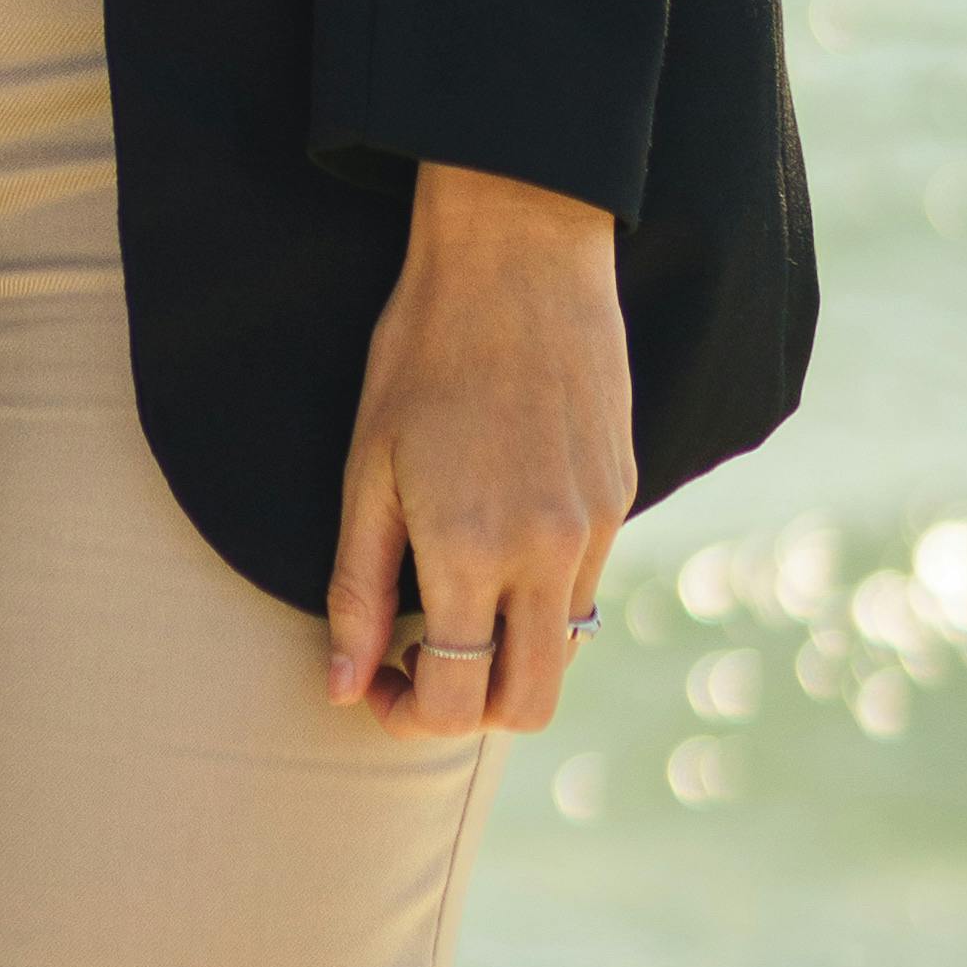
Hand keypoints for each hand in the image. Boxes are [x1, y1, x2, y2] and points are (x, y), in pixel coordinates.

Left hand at [325, 162, 632, 742]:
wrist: (517, 250)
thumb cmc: (422, 348)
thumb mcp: (367, 465)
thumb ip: (357, 587)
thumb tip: (342, 687)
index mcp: (474, 549)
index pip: (458, 701)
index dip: (408, 715)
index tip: (376, 684)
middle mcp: (550, 553)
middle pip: (528, 704)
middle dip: (469, 710)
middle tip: (417, 661)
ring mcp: (598, 525)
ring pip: (566, 649)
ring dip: (510, 652)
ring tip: (454, 592)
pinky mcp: (624, 493)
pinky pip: (587, 582)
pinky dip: (542, 593)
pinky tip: (498, 533)